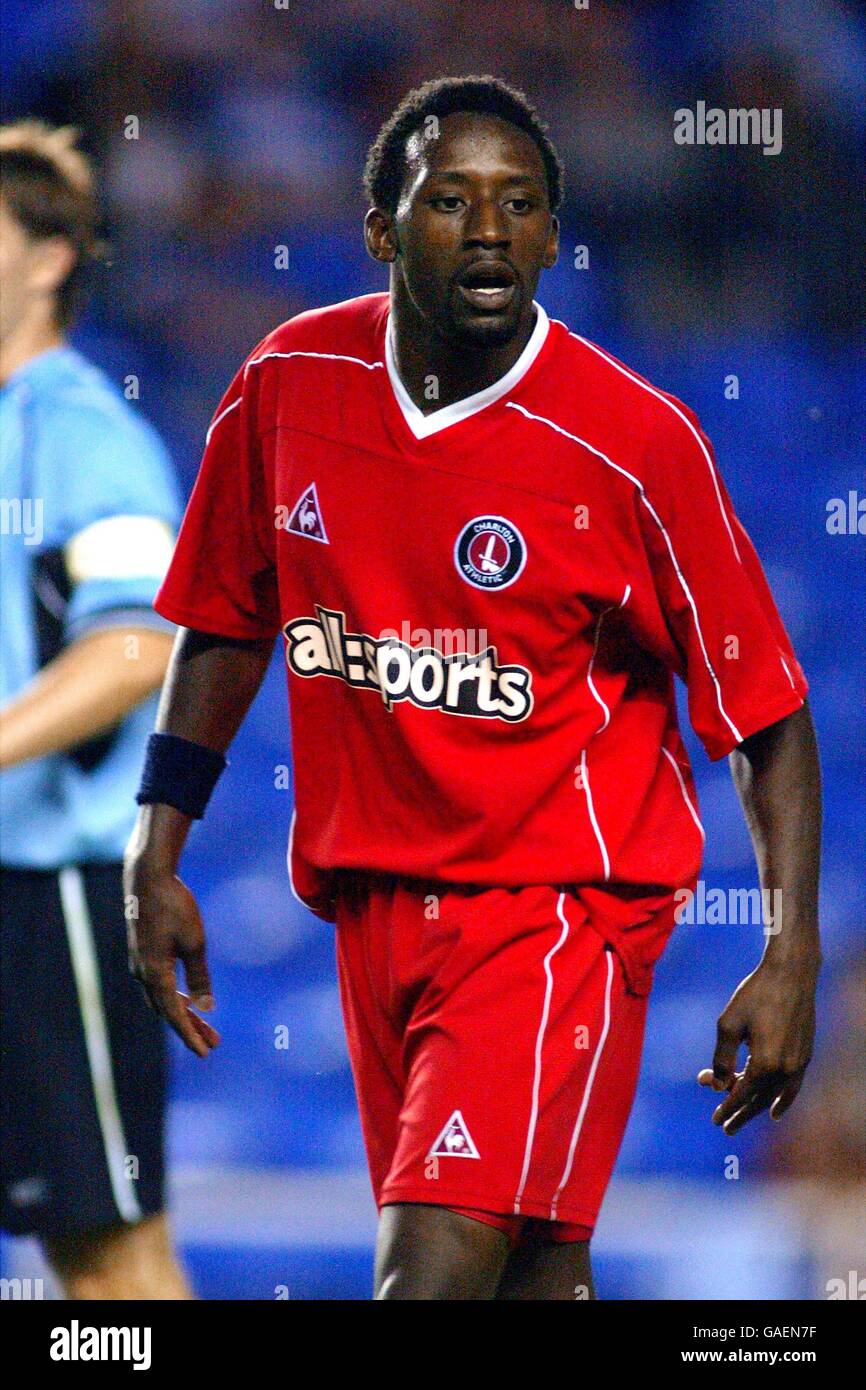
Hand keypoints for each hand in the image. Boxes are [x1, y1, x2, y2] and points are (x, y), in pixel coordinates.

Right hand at [124, 855, 219, 1057]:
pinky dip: (172, 995)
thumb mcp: (195, 942)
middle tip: (214, 1042)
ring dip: (182, 1012)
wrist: (147, 877)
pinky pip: (157, 984)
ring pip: (161, 998)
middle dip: (190, 1027)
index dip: (190, 1035)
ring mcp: (139, 963)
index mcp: (154, 974)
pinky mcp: (141, 952)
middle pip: (167, 1010)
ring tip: (204, 1023)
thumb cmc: (174, 907)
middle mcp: (142, 973)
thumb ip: (200, 976)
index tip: (206, 1052)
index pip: (174, 1015)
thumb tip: (205, 1007)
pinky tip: (187, 996)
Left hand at [698, 955, 817, 1134]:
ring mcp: (799, 1064)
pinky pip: (793, 1087)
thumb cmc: (755, 994)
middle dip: (739, 1113)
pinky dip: (783, 1100)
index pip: (741, 1095)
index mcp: (764, 1063)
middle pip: (758, 1099)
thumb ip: (722, 1058)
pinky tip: (775, 1112)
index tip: (715, 1120)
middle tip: (723, 1127)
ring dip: (756, 1106)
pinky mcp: (806, 1056)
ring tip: (741, 1117)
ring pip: (774, 1094)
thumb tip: (718, 1087)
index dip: (727, 1108)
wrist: (790, 974)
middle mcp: (785, 1069)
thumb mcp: (728, 1024)